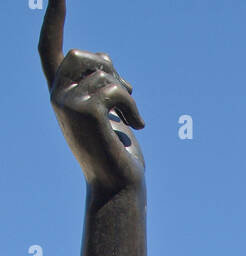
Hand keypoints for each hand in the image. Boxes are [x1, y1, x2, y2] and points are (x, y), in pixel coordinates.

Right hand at [40, 0, 144, 192]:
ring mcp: (68, 103)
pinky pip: (115, 87)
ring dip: (126, 92)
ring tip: (134, 117)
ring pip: (104, 71)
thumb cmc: (115, 153)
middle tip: (128, 93)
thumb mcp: (106, 111)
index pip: (47, 49)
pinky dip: (132, 104)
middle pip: (81, 53)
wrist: (119, 187)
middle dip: (108, 67)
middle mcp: (57, 96)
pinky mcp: (85, 111)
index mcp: (60, 95)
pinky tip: (140, 125)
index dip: (53, 20)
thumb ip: (101, 84)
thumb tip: (110, 66)